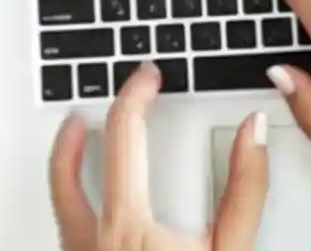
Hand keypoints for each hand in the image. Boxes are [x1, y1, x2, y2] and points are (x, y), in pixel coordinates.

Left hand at [48, 62, 268, 249]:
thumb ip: (244, 191)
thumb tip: (252, 134)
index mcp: (128, 223)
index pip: (123, 137)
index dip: (134, 96)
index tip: (147, 77)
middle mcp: (93, 241)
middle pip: (68, 167)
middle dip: (81, 128)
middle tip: (101, 102)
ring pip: (57, 202)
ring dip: (64, 164)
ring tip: (73, 137)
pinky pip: (66, 232)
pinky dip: (69, 205)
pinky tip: (89, 206)